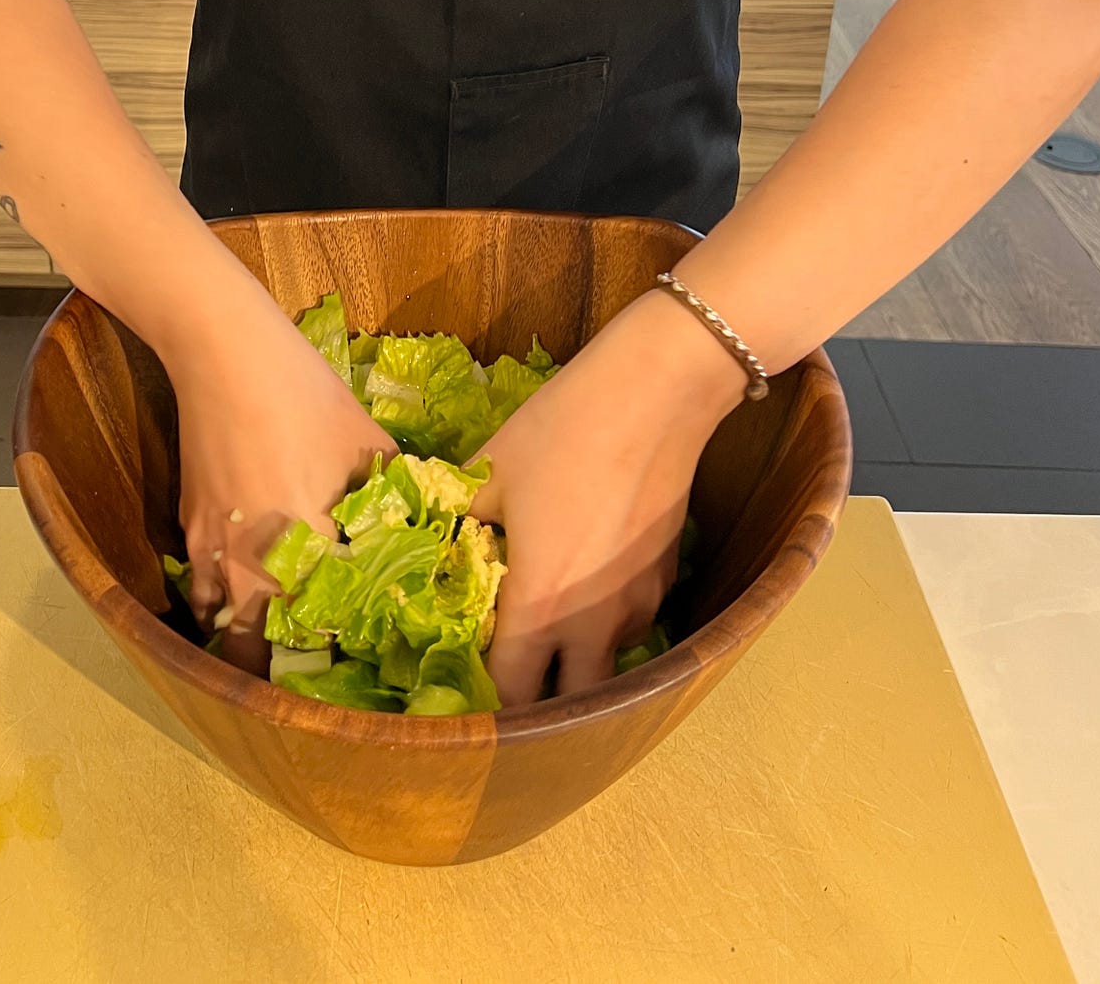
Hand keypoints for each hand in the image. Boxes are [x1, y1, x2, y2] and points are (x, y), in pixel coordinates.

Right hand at [166, 290, 396, 673]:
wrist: (227, 359)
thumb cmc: (309, 401)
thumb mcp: (373, 449)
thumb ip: (401, 498)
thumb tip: (434, 528)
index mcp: (311, 557)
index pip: (329, 639)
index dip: (349, 662)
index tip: (371, 669)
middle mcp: (258, 572)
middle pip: (268, 656)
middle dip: (293, 673)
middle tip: (323, 676)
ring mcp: (216, 556)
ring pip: (228, 634)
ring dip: (251, 651)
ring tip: (279, 660)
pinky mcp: (193, 532)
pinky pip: (203, 594)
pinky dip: (218, 611)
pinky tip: (236, 609)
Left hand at [469, 292, 744, 706]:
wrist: (652, 396)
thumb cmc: (559, 434)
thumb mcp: (489, 474)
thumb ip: (458, 521)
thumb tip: (434, 540)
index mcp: (540, 609)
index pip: (510, 694)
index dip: (483, 701)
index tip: (463, 688)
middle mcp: (594, 625)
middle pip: (570, 703)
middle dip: (537, 700)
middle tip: (507, 673)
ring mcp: (638, 605)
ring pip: (606, 664)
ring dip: (577, 660)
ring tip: (547, 624)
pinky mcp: (665, 579)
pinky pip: (630, 623)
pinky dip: (606, 622)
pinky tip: (588, 579)